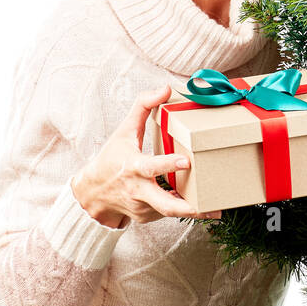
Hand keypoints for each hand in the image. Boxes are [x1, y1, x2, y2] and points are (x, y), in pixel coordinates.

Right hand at [71, 86, 221, 227]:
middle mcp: (138, 191)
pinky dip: (182, 208)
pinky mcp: (145, 217)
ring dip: (193, 210)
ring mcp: (142, 207)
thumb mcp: (123, 131)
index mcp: (133, 168)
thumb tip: (165, 88)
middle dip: (188, 207)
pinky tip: (198, 204)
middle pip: (164, 204)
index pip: (152, 167)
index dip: (168, 165)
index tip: (186, 161)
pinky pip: (167, 213)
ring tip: (216, 209)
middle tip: (213, 207)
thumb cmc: (110, 159)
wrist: (90, 193)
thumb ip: (143, 107)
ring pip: (170, 211)